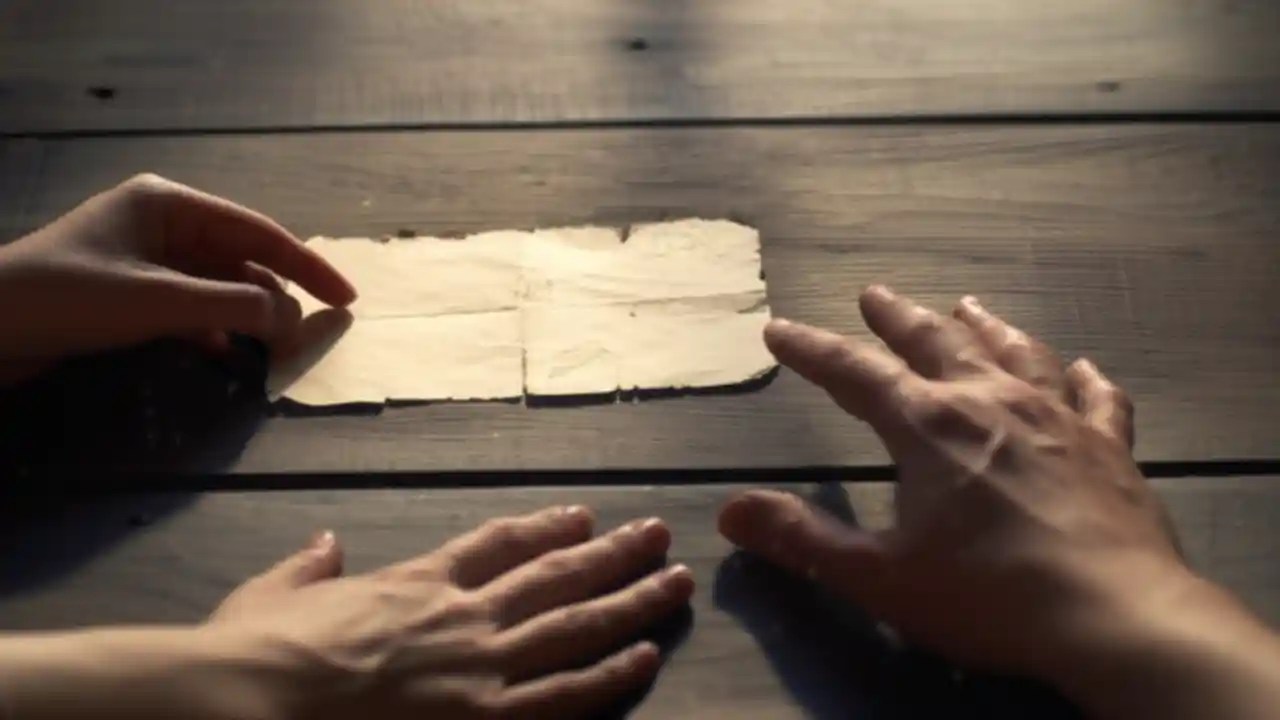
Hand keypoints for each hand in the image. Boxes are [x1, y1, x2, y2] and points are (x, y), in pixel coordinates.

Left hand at [0, 174, 354, 378]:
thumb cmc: (66, 298)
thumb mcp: (158, 301)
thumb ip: (234, 306)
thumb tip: (294, 321)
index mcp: (169, 203)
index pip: (259, 232)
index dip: (308, 267)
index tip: (347, 298)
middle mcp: (161, 222)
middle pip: (242, 257)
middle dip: (279, 294)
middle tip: (317, 331)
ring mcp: (143, 257)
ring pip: (218, 284)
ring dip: (247, 314)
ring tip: (278, 348)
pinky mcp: (126, 291)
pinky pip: (190, 305)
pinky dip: (214, 327)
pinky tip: (226, 351)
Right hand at [206, 506, 692, 719]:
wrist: (251, 699)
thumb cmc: (253, 651)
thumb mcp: (273, 593)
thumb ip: (309, 568)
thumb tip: (323, 544)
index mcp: (414, 581)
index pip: (495, 544)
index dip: (544, 527)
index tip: (581, 514)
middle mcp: (460, 613)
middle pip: (555, 574)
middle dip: (612, 552)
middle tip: (659, 533)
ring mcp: (478, 664)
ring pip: (574, 623)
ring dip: (630, 599)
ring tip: (674, 580)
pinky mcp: (482, 717)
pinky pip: (563, 693)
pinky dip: (609, 673)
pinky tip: (648, 654)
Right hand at [717, 287, 1279, 714]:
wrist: (1115, 615)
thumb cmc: (987, 594)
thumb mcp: (879, 575)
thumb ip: (803, 540)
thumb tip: (730, 512)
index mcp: (929, 424)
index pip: (854, 372)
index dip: (811, 349)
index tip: (778, 329)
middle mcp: (992, 401)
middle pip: (936, 342)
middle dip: (897, 318)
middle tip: (873, 295)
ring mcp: (1058, 418)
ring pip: (1016, 353)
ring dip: (985, 328)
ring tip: (967, 307)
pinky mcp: (1111, 446)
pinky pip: (1096, 397)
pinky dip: (1082, 378)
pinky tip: (1082, 369)